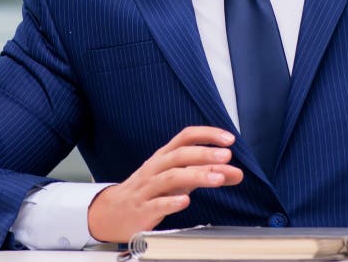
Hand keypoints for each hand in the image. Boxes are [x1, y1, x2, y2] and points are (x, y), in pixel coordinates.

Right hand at [87, 126, 242, 242]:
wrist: (112, 212)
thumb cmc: (150, 190)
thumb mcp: (179, 178)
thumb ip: (206, 172)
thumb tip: (235, 172)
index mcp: (165, 156)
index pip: (186, 136)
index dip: (207, 135)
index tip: (228, 139)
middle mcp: (156, 168)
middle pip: (180, 155)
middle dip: (204, 153)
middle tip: (227, 156)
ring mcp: (148, 188)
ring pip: (171, 177)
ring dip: (196, 175)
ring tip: (218, 178)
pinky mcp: (143, 210)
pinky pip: (157, 203)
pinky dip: (172, 202)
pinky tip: (186, 202)